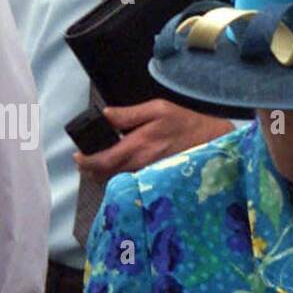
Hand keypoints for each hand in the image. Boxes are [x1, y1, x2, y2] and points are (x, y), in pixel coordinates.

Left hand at [74, 100, 234, 183]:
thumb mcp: (159, 109)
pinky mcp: (156, 181)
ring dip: (106, 175)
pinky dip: (122, 178)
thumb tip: (106, 115)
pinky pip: (132, 184)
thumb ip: (129, 114)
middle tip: (88, 160)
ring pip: (118, 182)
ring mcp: (149, 176)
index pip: (102, 161)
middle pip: (106, 176)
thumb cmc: (187, 123)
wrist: (214, 142)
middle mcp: (142, 165)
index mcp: (139, 145)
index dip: (85, 162)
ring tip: (103, 163)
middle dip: (93, 170)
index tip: (78, 157)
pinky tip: (123, 168)